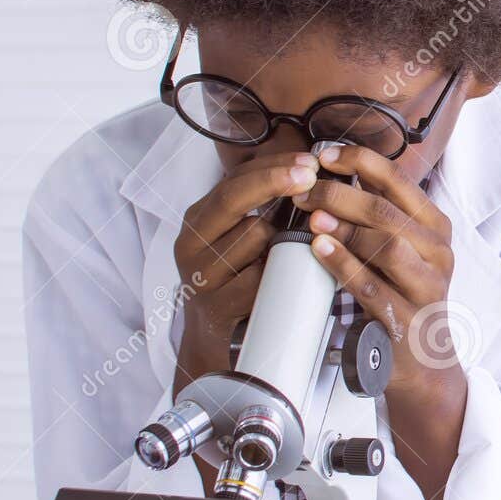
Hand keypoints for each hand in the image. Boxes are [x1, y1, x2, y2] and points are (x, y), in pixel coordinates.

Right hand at [171, 150, 319, 384]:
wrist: (218, 338)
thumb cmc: (239, 280)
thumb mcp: (239, 238)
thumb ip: (261, 207)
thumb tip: (307, 171)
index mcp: (199, 220)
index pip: (234, 180)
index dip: (271, 166)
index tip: (307, 161)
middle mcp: (191, 242)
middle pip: (233, 198)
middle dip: (274, 181)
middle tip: (308, 175)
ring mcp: (200, 274)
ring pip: (253, 237)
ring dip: (279, 240)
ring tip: (283, 256)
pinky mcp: (215, 305)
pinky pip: (258, 278)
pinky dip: (275, 276)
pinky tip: (277, 281)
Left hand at [291, 143, 461, 405]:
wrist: (423, 360)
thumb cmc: (402, 295)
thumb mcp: (401, 248)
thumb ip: (378, 212)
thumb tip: (334, 170)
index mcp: (436, 226)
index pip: (399, 180)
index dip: (359, 162)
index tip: (324, 156)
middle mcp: (438, 252)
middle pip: (386, 211)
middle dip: (338, 195)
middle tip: (303, 192)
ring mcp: (427, 286)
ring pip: (385, 244)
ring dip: (343, 227)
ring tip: (309, 219)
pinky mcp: (406, 317)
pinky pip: (371, 285)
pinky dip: (342, 264)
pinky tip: (319, 250)